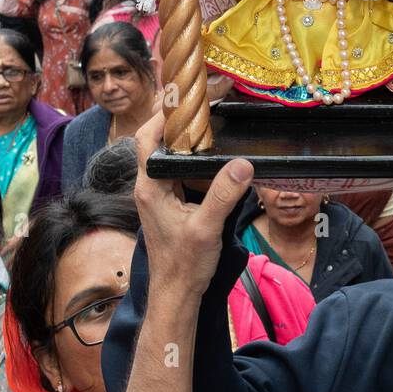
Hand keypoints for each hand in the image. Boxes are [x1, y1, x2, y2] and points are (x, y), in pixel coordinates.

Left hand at [133, 111, 252, 299]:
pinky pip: (179, 171)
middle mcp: (149, 187)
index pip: (148, 138)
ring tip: (212, 120)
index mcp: (150, 187)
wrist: (176, 293)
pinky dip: (194, 158)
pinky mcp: (170, 204)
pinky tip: (214, 155)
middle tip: (206, 102)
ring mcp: (159, 195)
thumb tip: (244, 163)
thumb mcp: (207, 228)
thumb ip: (224, 194)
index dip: (163, 114)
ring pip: (169, 156)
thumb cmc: (184, 265)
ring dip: (187, 138)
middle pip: (157, 141)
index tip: (187, 98)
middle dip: (178, 120)